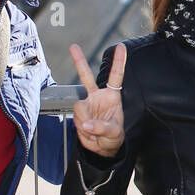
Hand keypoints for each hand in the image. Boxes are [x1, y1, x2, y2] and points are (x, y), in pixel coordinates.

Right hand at [70, 43, 126, 158]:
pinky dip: (82, 127)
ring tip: (94, 130)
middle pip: (86, 77)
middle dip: (79, 61)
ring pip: (79, 106)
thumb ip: (102, 127)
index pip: (116, 77)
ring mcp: (86, 104)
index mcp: (112, 96)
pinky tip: (89, 131)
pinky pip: (76, 118)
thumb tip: (87, 123)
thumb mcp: (114, 133)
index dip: (119, 62)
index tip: (121, 47)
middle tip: (73, 46)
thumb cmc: (113, 137)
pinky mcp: (78, 114)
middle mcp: (97, 97)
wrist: (102, 148)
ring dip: (86, 120)